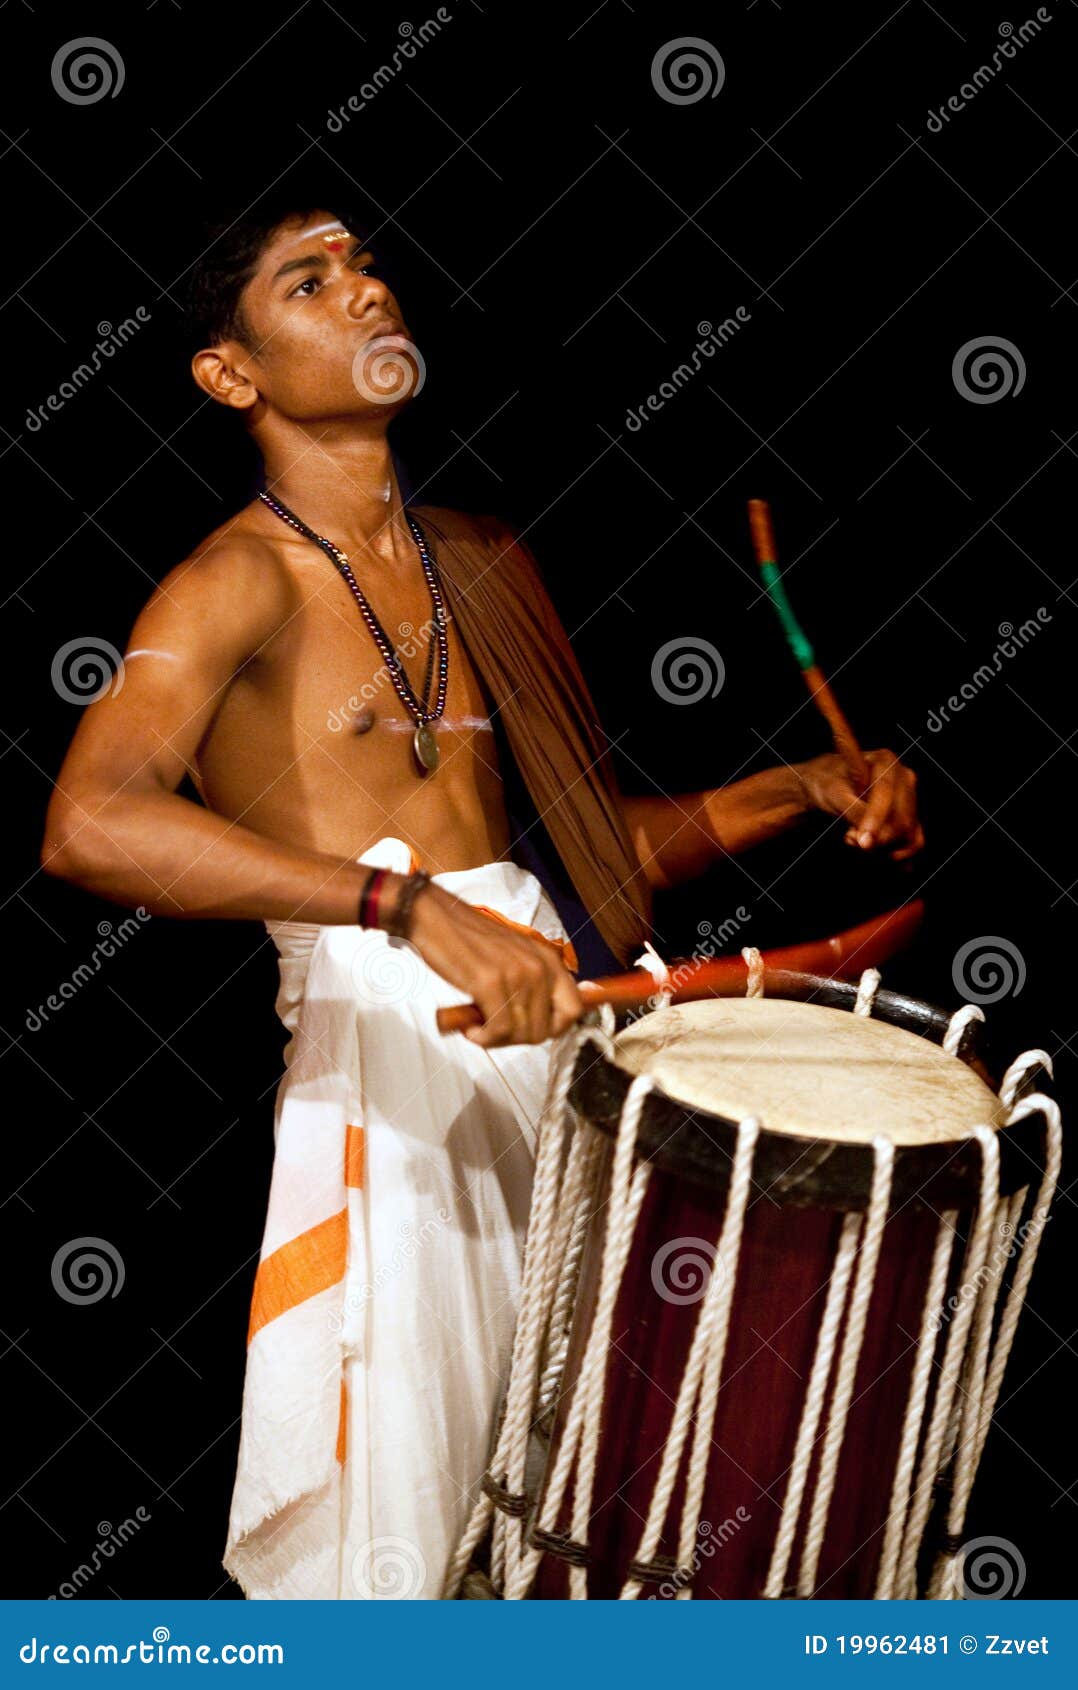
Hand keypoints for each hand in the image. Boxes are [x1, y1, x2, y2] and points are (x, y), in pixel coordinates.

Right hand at [406, 881, 585, 1046]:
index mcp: (547, 959)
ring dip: (496, 1039)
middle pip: (544, 1030)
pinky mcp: (490, 983)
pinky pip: (498, 1030)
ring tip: (478, 1026)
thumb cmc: (467, 939)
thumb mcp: (513, 956)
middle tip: (494, 1031)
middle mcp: (538, 967)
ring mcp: (516, 975)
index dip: (554, 1028)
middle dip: (516, 1039)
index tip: (529, 1031)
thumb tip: (540, 1021)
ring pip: (520, 1033)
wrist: (433, 917)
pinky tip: (469, 1026)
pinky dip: (482, 1037)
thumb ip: (531, 983)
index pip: (574, 1009)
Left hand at [795, 748, 923, 860]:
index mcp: (885, 761)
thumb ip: (852, 811)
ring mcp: (911, 798)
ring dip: (882, 847)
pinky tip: (871, 847)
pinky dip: (892, 852)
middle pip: (902, 819)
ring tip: (854, 838)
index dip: (876, 819)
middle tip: (850, 840)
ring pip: (908, 834)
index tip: (863, 841)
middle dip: (878, 838)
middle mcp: (904, 778)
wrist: (831, 787)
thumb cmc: (829, 784)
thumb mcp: (834, 794)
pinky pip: (913, 843)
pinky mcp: (912, 818)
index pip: (886, 793)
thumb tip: (867, 836)